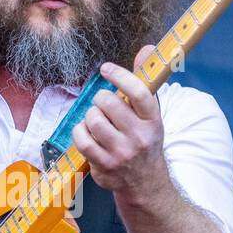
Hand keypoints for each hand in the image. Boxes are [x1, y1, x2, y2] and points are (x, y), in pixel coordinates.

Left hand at [71, 46, 168, 198]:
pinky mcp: (104, 166)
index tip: (106, 68)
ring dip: (90, 116)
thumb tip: (146, 49)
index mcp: (153, 121)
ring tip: (97, 120)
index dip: (119, 75)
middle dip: (101, 99)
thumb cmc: (144, 141)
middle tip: (103, 104)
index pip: (138, 92)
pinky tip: (87, 133)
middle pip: (109, 103)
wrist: (145, 184)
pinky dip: (80, 131)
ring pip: (93, 119)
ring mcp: (121, 154)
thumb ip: (144, 82)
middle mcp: (139, 137)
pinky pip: (82, 138)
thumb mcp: (151, 115)